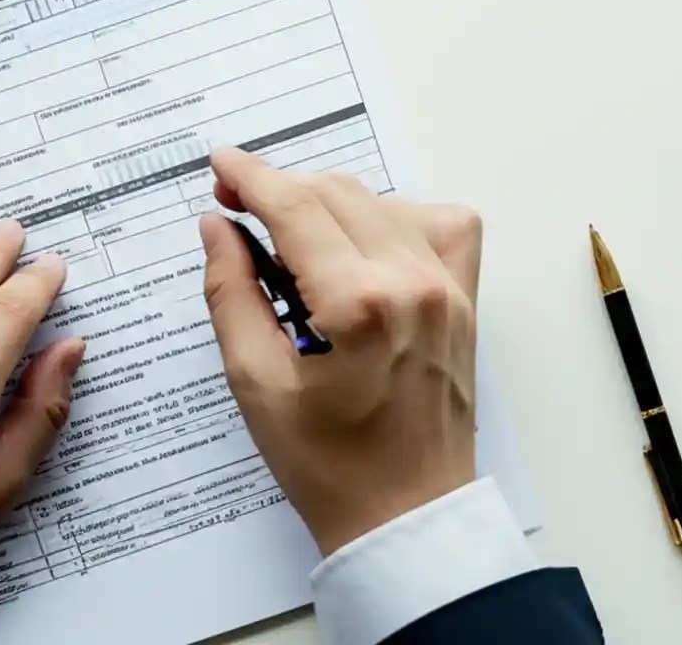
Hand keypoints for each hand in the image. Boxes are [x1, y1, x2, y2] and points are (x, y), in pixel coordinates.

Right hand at [200, 150, 481, 555]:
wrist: (406, 517)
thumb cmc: (326, 466)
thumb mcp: (256, 384)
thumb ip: (230, 293)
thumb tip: (216, 227)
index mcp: (359, 304)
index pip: (295, 207)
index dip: (250, 177)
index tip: (219, 165)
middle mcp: (412, 281)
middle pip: (336, 193)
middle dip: (280, 188)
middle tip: (235, 210)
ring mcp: (447, 289)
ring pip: (382, 201)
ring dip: (329, 203)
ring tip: (292, 243)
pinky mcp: (465, 302)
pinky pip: (440, 225)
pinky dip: (397, 217)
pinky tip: (364, 245)